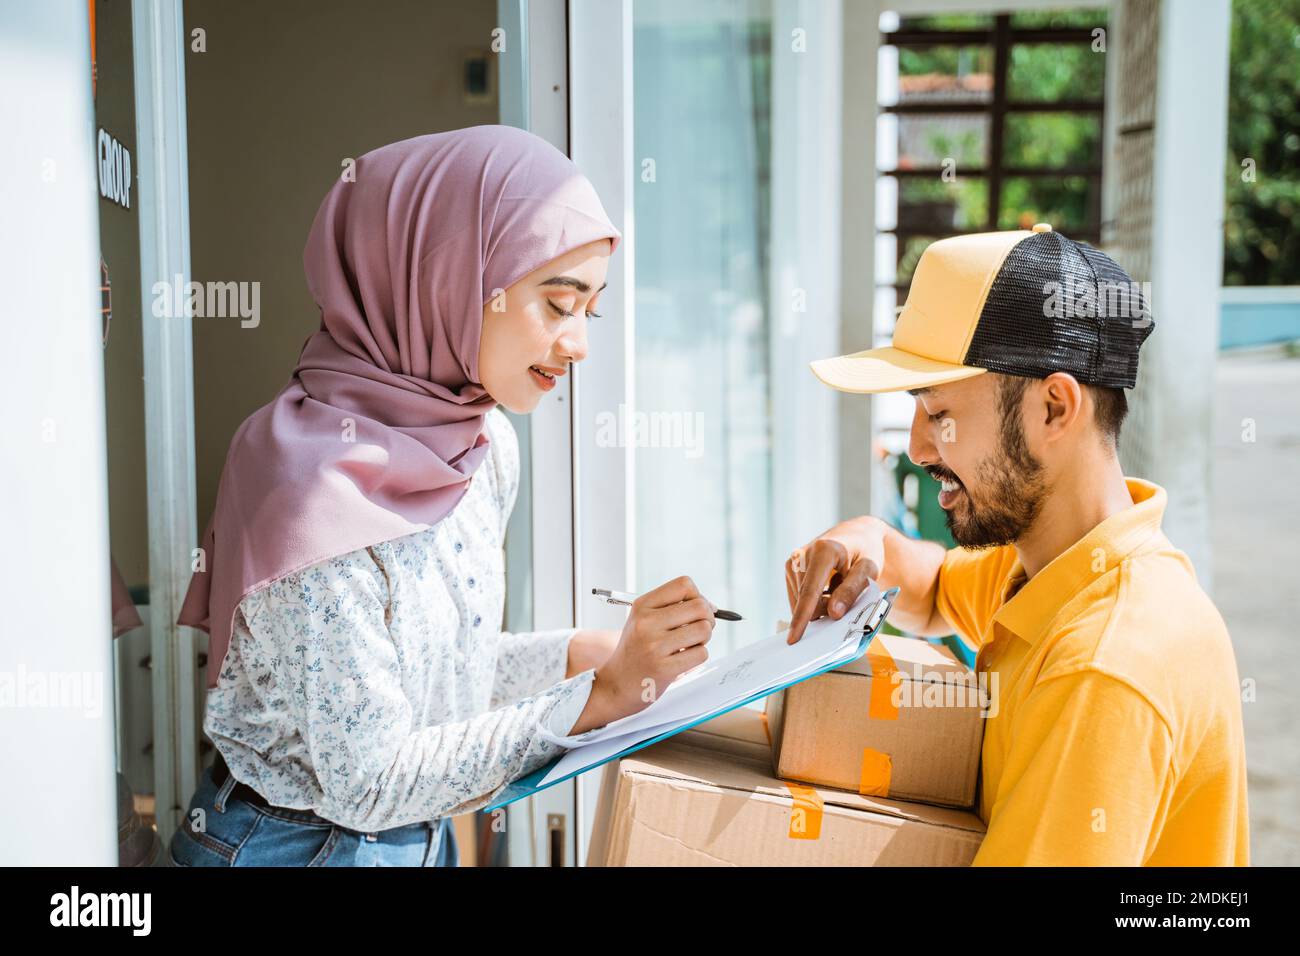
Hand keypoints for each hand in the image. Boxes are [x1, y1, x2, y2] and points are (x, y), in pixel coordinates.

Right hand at [570, 576, 715, 732]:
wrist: (617, 684)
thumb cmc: (637, 650)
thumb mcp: (643, 619)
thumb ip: (672, 607)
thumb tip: (711, 606)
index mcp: (642, 605)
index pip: (684, 584)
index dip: (698, 596)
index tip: (696, 611)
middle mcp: (646, 622)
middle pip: (700, 607)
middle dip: (707, 618)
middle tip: (698, 630)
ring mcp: (654, 646)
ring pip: (704, 630)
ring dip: (704, 639)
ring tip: (688, 645)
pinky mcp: (664, 668)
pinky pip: (701, 654)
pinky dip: (698, 656)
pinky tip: (682, 660)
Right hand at [785, 516, 884, 643]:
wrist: (856, 534)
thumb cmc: (866, 551)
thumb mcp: (869, 570)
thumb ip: (851, 591)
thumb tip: (833, 614)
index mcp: (823, 551)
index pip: (810, 592)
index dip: (802, 617)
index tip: (793, 638)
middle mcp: (802, 554)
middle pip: (808, 601)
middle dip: (827, 608)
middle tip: (847, 596)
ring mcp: (793, 561)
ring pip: (802, 602)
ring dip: (822, 603)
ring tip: (837, 585)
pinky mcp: (790, 568)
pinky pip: (800, 598)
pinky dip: (815, 599)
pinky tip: (827, 585)